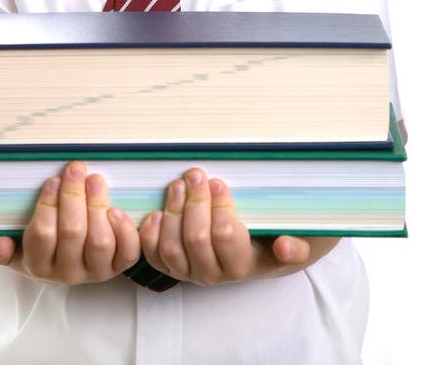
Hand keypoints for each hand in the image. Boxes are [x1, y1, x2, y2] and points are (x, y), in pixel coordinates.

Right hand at [0, 161, 139, 284]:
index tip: (53, 179)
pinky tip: (116, 209)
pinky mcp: (118, 267)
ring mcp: (95, 271)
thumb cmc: (43, 244)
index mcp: (38, 265)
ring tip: (95, 180)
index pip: (41, 235)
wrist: (70, 261)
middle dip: (74, 196)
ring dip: (98, 206)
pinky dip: (124, 230)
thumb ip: (0, 247)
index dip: (48, 205)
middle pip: (72, 233)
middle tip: (75, 169)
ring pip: (100, 241)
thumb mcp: (16, 247)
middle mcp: (67, 272)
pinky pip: (127, 252)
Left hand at [139, 167, 338, 284]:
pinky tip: (157, 211)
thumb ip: (297, 245)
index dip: (219, 207)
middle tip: (196, 174)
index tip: (219, 181)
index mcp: (244, 264)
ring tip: (179, 184)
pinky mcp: (171, 266)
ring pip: (172, 246)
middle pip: (196, 238)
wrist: (256, 252)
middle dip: (194, 202)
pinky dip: (151, 233)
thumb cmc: (273, 235)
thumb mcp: (296, 240)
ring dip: (173, 210)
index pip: (225, 237)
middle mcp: (214, 274)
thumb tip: (285, 246)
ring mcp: (190, 272)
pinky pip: (154, 255)